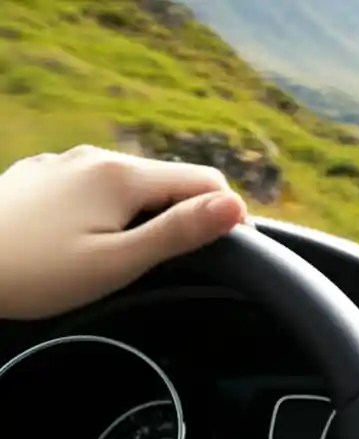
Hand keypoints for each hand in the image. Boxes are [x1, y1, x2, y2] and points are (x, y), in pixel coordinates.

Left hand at [0, 145, 246, 319]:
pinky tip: (82, 244)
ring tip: (123, 260)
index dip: (227, 218)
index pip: (208, 182)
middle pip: (169, 181)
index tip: (225, 256)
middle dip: (183, 217)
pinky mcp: (39, 177)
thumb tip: (237, 207)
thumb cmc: (34, 273)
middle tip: (170, 268)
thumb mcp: (117, 262)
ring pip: (130, 184)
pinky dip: (105, 212)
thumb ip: (179, 232)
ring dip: (144, 215)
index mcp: (122, 175)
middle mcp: (96, 158)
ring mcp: (64, 164)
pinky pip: (93, 188)